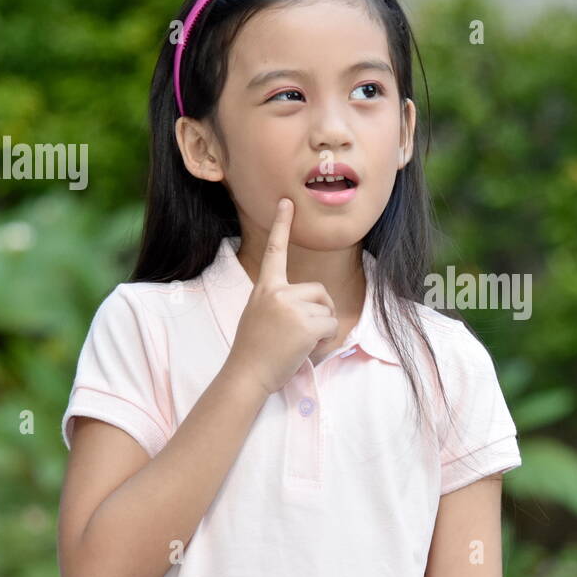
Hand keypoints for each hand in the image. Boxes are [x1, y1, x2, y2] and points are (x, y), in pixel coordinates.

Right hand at [227, 197, 337, 394]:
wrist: (246, 375)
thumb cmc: (255, 350)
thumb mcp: (260, 314)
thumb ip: (281, 301)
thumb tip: (315, 306)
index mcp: (265, 288)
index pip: (275, 251)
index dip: (282, 225)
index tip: (287, 202)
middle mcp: (277, 292)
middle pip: (319, 291)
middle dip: (320, 312)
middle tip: (300, 334)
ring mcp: (290, 307)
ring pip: (327, 311)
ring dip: (321, 330)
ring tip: (298, 344)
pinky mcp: (305, 324)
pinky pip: (330, 327)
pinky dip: (325, 342)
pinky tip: (305, 350)